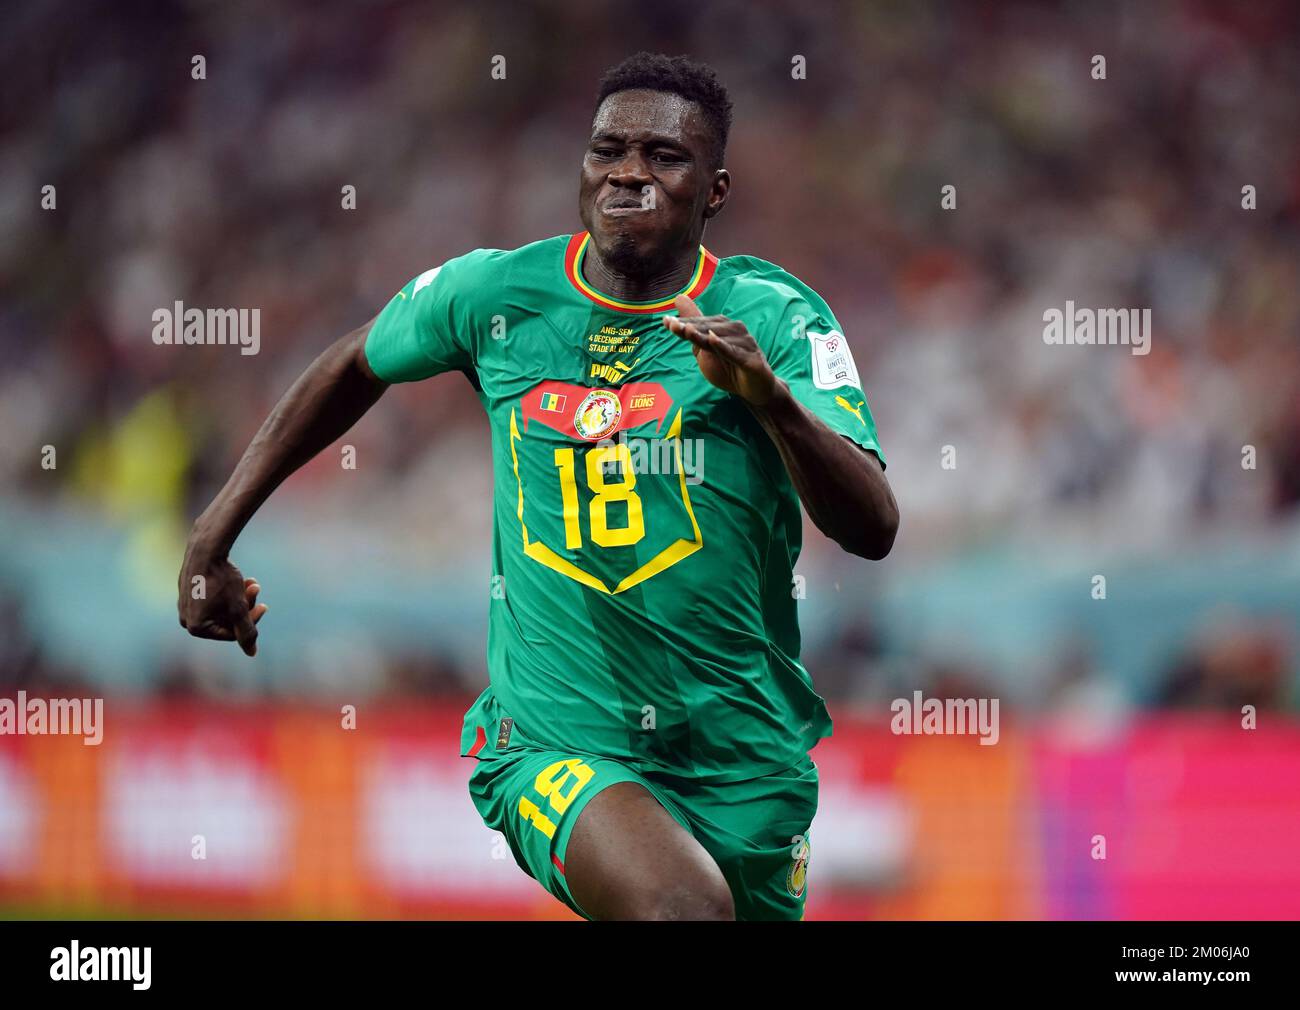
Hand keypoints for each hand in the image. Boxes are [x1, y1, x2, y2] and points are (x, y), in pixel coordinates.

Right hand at [177, 546, 267, 655]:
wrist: (205, 548)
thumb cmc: (221, 580)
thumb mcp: (238, 608)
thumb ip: (246, 632)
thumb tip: (252, 653)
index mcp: (195, 628)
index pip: (231, 634)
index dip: (251, 621)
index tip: (264, 606)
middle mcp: (186, 619)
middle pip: (226, 620)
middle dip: (245, 606)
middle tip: (257, 589)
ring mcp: (185, 604)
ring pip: (222, 607)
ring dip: (240, 596)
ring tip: (252, 582)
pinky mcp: (189, 590)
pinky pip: (213, 596)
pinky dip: (229, 589)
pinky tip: (242, 578)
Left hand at [663, 294, 779, 406]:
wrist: (753, 390)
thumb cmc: (728, 368)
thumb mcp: (705, 349)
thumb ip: (692, 328)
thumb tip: (679, 297)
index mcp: (722, 327)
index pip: (700, 323)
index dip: (683, 322)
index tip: (665, 322)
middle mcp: (735, 330)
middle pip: (708, 328)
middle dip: (690, 327)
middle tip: (672, 325)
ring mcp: (745, 343)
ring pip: (720, 339)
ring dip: (702, 336)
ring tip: (686, 332)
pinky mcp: (751, 359)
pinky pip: (735, 352)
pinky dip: (724, 346)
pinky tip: (713, 340)